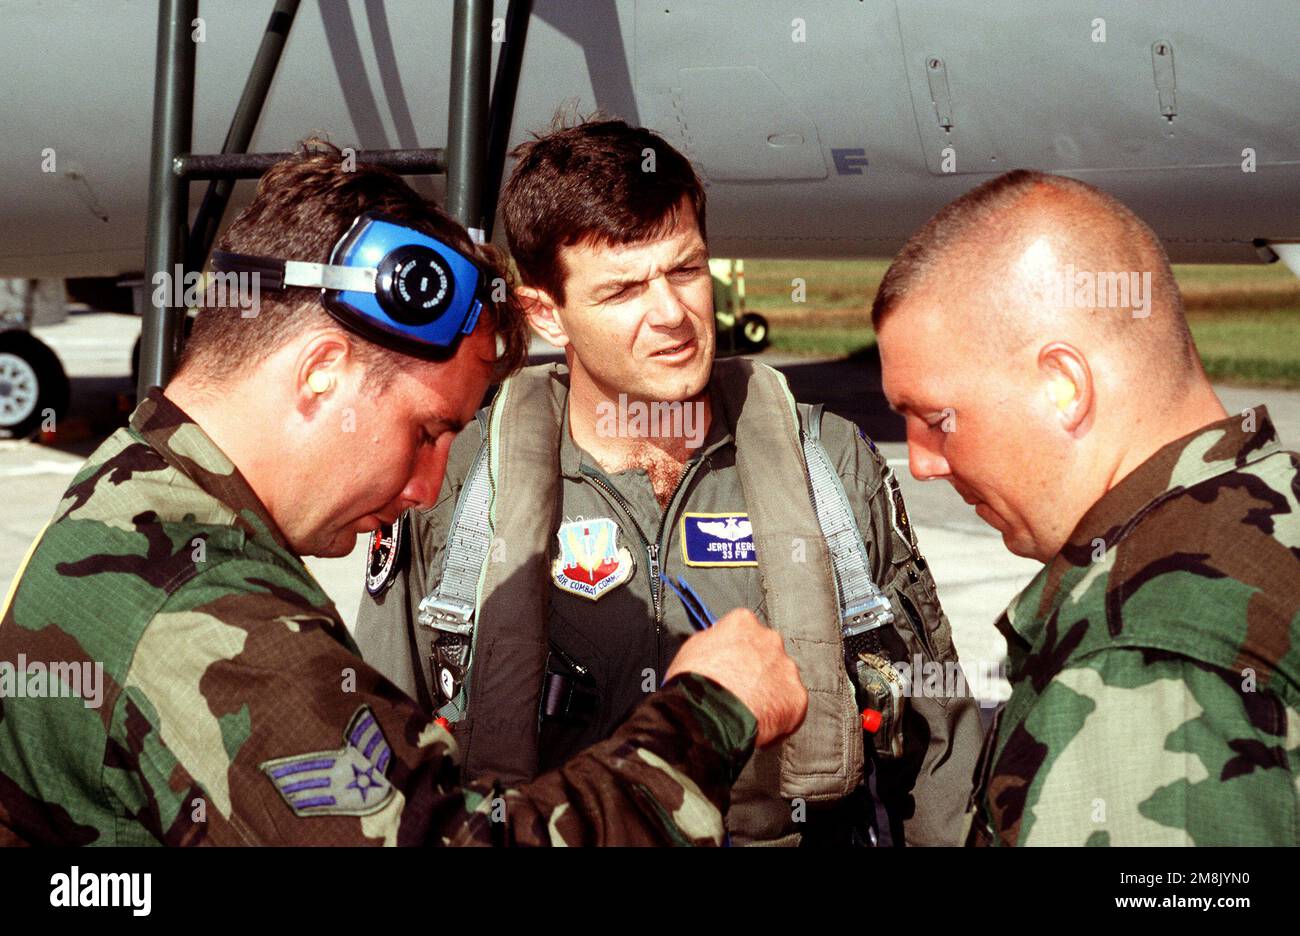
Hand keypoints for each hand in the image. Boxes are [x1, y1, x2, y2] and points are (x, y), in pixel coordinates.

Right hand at [664, 608, 806, 746]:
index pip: (745, 630)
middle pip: (767, 652)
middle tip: (740, 689)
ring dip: (770, 691)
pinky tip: (759, 726)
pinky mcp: (797, 698)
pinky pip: (791, 706)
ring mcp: (787, 669)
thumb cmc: (693, 684)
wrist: (708, 717)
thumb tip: (717, 646)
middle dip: (757, 669)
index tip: (730, 664)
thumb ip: (712, 642)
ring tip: (748, 711)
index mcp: (743, 623)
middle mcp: (770, 640)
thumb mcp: (691, 649)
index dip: (736, 650)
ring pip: (782, 679)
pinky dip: (779, 716)